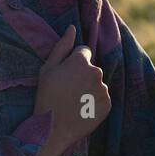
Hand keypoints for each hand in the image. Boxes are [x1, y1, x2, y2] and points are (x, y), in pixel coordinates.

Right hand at [34, 24, 110, 155]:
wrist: (52, 128)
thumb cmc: (46, 96)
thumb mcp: (48, 68)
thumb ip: (62, 46)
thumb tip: (72, 28)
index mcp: (82, 61)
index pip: (84, 52)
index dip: (72, 63)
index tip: (64, 76)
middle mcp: (97, 72)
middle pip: (91, 68)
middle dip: (82, 75)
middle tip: (67, 90)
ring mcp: (104, 89)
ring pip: (97, 83)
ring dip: (89, 89)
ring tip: (74, 101)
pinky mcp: (108, 104)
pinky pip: (102, 98)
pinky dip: (94, 102)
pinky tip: (81, 109)